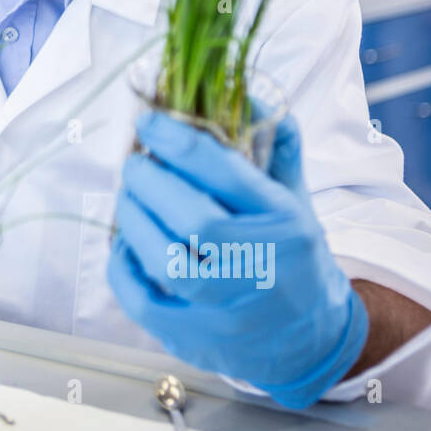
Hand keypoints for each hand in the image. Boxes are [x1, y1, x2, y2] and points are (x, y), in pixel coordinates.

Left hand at [107, 109, 367, 408]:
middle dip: (150, 181)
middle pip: (194, 220)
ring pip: (166, 261)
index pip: (225, 173)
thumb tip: (241, 89)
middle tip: (134, 163)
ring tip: (128, 198)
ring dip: (132, 218)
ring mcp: (228, 310)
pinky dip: (122, 265)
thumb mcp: (295, 197)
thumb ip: (272, 143)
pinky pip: (141, 301)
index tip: (148, 122)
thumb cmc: (293, 256)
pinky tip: (125, 242)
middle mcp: (260, 267)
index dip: (177, 140)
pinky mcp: (195, 339)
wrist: (309, 340)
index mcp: (286, 224)